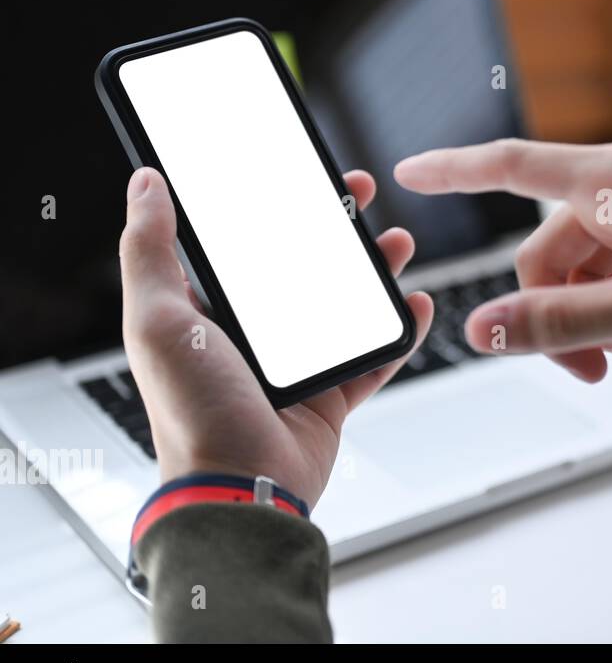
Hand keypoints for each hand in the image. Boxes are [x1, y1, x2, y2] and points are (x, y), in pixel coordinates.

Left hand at [119, 167, 433, 507]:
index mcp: (206, 313)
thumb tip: (143, 184)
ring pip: (345, 304)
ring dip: (375, 271)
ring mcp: (296, 368)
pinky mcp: (330, 398)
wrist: (240, 489)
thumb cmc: (192, 412)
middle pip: (302, 267)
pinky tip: (417, 305)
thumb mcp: (159, 320)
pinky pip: (374, 358)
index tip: (297, 173)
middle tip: (358, 193)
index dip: (270, 205)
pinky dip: (400, 333)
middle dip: (334, 227)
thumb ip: (148, 250)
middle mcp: (252, 337)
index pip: (243, 244)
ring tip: (399, 242)